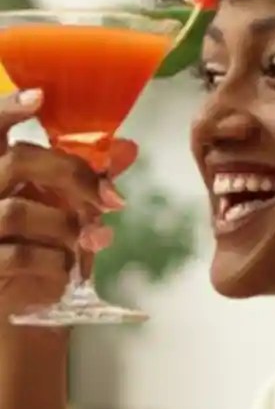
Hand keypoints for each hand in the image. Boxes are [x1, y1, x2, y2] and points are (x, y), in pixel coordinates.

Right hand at [0, 90, 135, 313]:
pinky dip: (56, 262)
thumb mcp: (70, 211)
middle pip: (15, 164)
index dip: (8, 110)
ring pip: (18, 212)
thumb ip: (92, 179)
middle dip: (71, 175)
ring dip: (67, 226)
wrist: (24, 311)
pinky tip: (67, 269)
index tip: (39, 96)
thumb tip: (127, 148)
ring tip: (93, 240)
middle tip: (112, 198)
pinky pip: (20, 256)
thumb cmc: (41, 250)